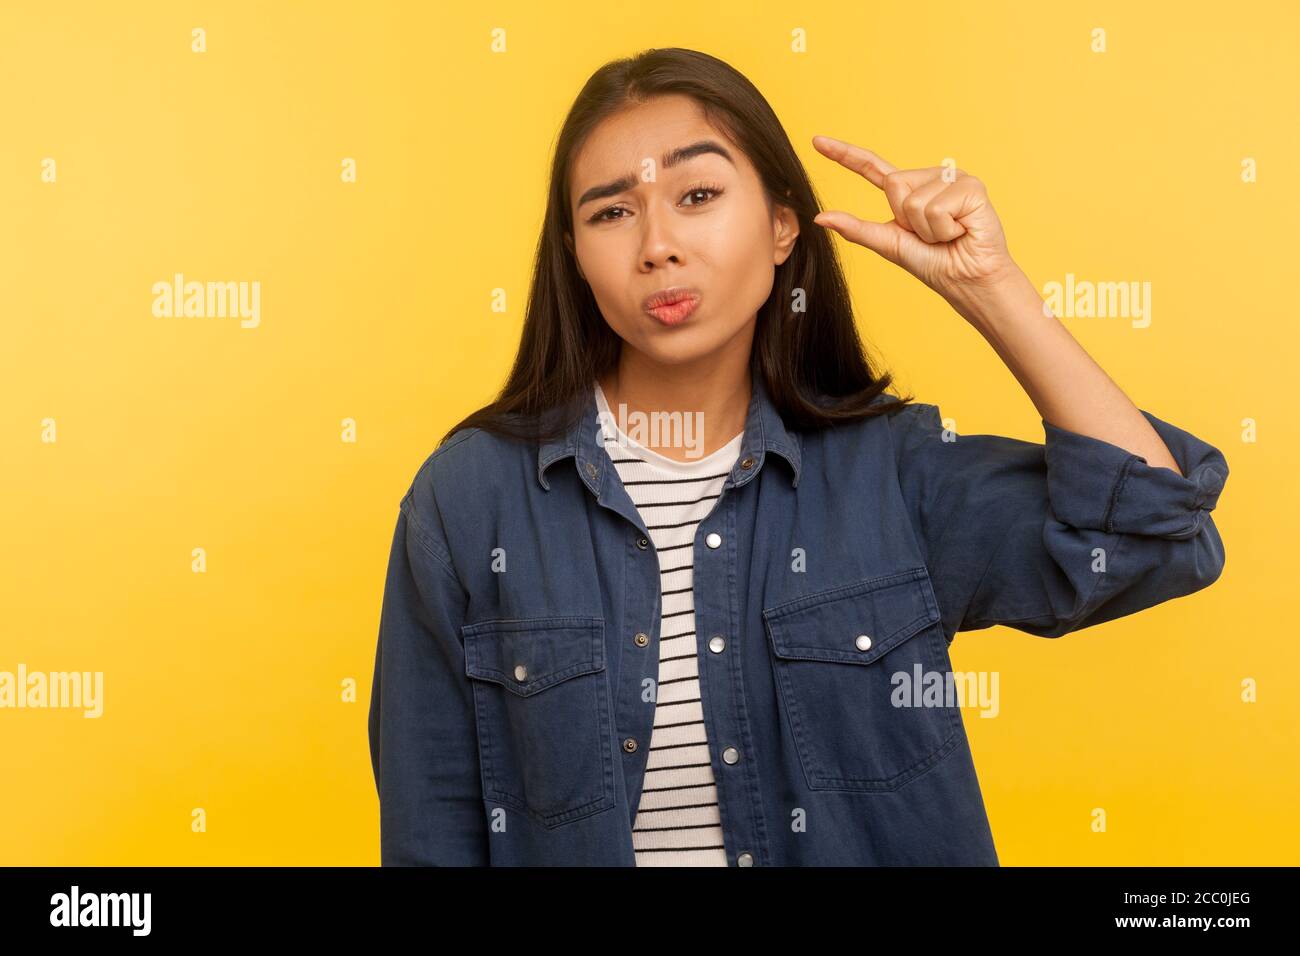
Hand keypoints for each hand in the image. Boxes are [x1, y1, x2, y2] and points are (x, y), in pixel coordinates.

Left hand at [811, 135, 1021, 304]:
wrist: (967, 279)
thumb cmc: (934, 263)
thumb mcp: (888, 244)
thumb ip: (856, 228)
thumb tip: (819, 217)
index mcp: (908, 190)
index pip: (871, 167)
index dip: (844, 155)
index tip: (816, 141)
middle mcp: (929, 177)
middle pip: (894, 185)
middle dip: (907, 219)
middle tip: (930, 234)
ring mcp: (952, 178)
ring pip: (914, 200)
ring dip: (927, 229)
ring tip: (948, 234)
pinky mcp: (971, 186)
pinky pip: (936, 208)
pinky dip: (944, 229)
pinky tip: (961, 230)